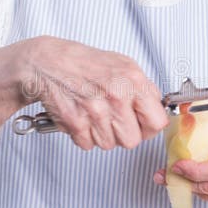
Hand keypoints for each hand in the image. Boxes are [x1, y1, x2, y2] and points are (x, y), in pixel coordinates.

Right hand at [22, 36, 167, 149]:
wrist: (49, 62)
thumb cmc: (84, 64)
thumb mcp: (123, 65)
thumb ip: (142, 88)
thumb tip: (156, 109)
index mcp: (133, 81)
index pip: (158, 122)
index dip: (148, 126)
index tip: (141, 123)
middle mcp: (117, 96)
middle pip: (133, 140)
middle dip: (123, 134)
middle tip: (113, 120)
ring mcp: (96, 110)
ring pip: (110, 145)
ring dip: (101, 135)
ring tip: (94, 115)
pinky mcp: (76, 122)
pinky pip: (87, 145)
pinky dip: (83, 136)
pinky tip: (81, 118)